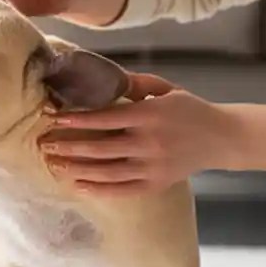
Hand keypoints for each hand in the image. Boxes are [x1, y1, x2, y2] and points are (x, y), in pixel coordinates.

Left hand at [39, 73, 239, 195]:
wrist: (221, 138)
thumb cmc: (189, 109)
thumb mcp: (165, 88)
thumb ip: (135, 83)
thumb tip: (105, 76)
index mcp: (149, 115)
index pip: (106, 119)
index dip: (78, 120)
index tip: (54, 118)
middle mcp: (149, 143)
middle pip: (101, 148)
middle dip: (69, 147)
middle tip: (44, 145)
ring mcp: (152, 166)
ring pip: (107, 171)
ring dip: (77, 169)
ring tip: (55, 164)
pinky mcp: (156, 184)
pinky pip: (122, 190)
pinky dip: (99, 189)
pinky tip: (78, 185)